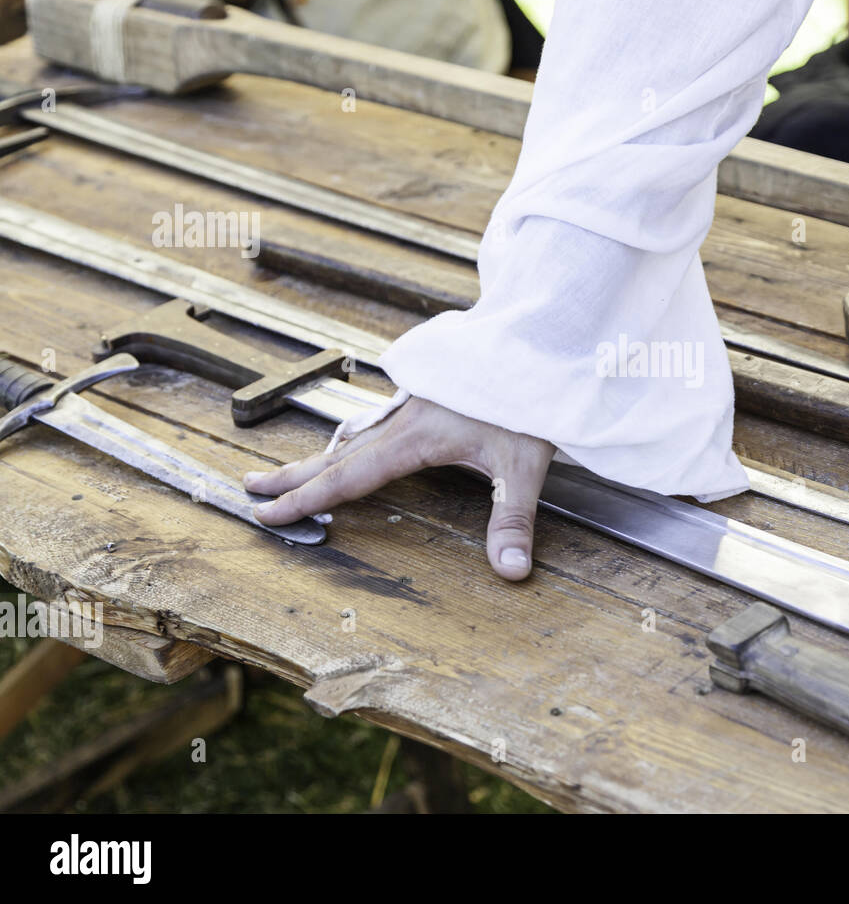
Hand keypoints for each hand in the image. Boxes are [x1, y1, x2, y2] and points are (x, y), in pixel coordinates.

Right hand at [244, 397, 554, 579]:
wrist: (535, 340)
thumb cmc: (529, 397)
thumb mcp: (525, 463)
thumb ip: (513, 518)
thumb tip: (511, 572)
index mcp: (414, 438)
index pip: (349, 478)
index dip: (306, 500)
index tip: (268, 514)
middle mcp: (402, 420)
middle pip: (335, 455)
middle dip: (292, 477)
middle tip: (249, 489)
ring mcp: (410, 405)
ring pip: (351, 437)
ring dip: (317, 458)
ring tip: (287, 473)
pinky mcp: (424, 396)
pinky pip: (372, 423)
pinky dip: (348, 440)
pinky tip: (352, 444)